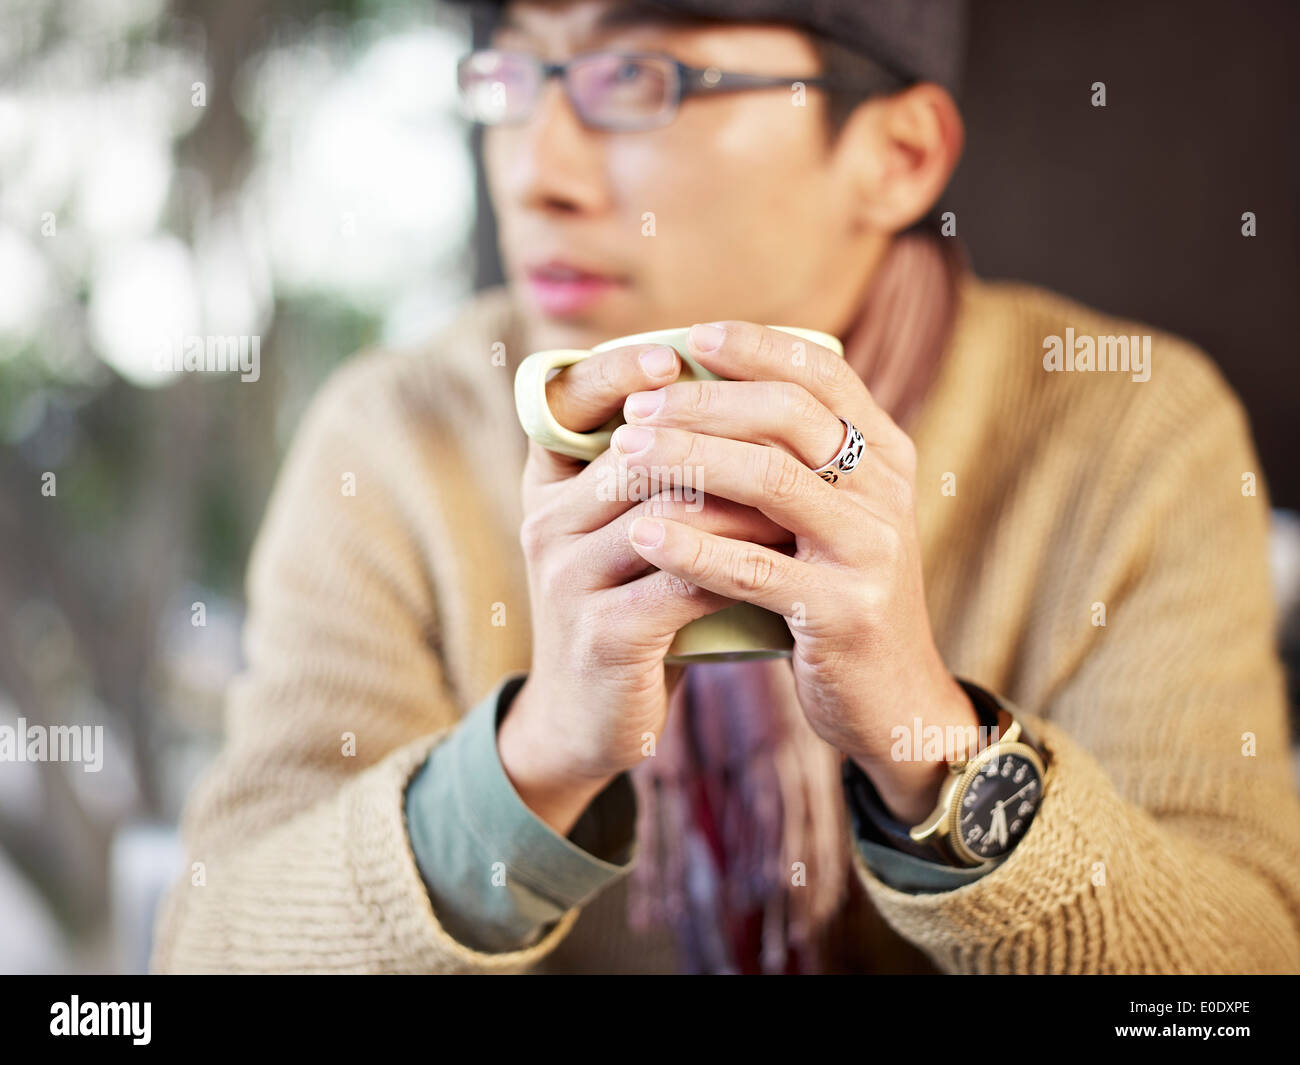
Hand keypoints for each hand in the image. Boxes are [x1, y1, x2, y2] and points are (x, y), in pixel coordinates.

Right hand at [501, 338, 791, 834]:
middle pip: (636, 449)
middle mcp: (544, 523)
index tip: (678, 353)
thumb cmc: (628, 602)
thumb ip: (658, 470)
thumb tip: (737, 389)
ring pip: (667, 510)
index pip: (565, 401)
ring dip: (744, 496)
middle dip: (718, 432)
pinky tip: (784, 553)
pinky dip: (740, 561)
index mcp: (546, 486)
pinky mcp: (601, 634)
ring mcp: (566, 579)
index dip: (617, 369)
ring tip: (806, 484)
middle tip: (791, 423)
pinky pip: (682, 580)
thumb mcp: (628, 529)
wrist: (591, 715)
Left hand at [616, 320, 977, 824]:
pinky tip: (642, 533)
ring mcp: (870, 551)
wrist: (893, 699)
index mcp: (886, 456)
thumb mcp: (836, 518)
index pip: (824, 373)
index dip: (757, 347)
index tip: (692, 338)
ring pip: (770, 480)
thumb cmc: (839, 595)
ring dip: (688, 460)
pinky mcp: (844, 611)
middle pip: (790, 415)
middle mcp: (887, 492)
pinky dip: (692, 547)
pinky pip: (754, 567)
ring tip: (624, 456)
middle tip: (636, 408)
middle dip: (703, 402)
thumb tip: (709, 393)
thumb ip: (797, 461)